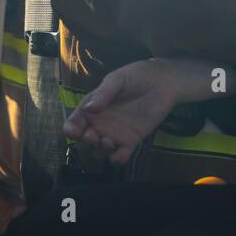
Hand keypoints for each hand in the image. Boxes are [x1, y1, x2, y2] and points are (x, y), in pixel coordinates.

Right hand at [63, 58, 235, 164]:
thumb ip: (103, 93)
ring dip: (100, 151)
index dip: (71, 129)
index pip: (75, 122)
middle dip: (85, 142)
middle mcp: (101, 123)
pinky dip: (117, 159)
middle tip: (93, 136)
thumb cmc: (137, 76)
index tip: (73, 132)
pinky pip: (120, 156)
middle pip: (85, 140)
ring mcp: (115, 134)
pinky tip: (120, 154)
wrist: (164, 82)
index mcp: (92, 108)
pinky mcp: (131, 141)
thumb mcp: (118, 79)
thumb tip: (88, 108)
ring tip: (108, 142)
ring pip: (100, 151)